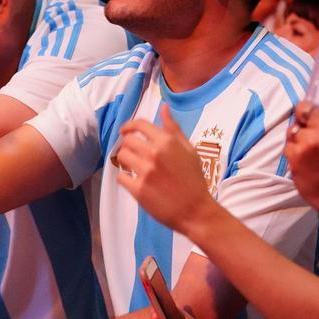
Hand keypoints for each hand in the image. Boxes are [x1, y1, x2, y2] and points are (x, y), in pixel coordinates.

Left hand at [116, 107, 215, 234]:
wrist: (196, 211)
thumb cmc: (194, 180)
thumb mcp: (189, 149)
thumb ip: (174, 128)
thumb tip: (164, 108)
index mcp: (167, 142)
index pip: (139, 125)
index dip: (129, 126)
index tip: (125, 130)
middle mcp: (155, 154)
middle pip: (127, 140)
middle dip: (127, 145)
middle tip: (132, 153)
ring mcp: (145, 172)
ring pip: (122, 157)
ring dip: (125, 160)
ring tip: (132, 166)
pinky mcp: (139, 190)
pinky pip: (121, 177)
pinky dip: (125, 178)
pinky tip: (134, 181)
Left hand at [282, 53, 318, 211]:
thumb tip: (307, 109)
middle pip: (304, 107)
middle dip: (303, 119)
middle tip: (314, 141)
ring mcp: (313, 138)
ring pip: (293, 127)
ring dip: (297, 140)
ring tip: (311, 156)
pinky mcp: (299, 149)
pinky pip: (288, 142)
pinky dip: (292, 153)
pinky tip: (304, 164)